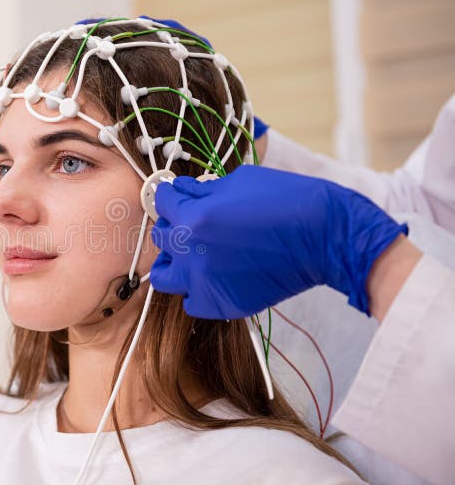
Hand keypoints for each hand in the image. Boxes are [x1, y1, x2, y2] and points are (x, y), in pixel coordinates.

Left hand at [149, 165, 407, 319]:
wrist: (324, 236)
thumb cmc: (286, 200)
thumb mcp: (238, 181)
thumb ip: (202, 189)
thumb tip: (183, 191)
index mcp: (193, 219)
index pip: (162, 203)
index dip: (170, 195)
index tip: (176, 195)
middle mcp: (192, 253)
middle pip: (161, 238)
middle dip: (173, 224)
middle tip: (190, 220)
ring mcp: (205, 282)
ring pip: (165, 276)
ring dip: (173, 262)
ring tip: (191, 254)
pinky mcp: (222, 304)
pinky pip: (191, 301)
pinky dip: (195, 290)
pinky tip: (209, 276)